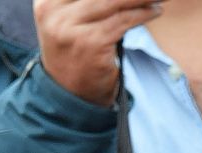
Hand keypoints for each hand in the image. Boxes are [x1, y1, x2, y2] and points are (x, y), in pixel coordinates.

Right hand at [34, 0, 161, 106]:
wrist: (69, 94)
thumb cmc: (74, 51)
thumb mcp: (70, 18)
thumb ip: (88, 1)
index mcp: (46, 2)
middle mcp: (54, 12)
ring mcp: (71, 28)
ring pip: (116, 1)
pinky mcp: (91, 43)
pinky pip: (124, 20)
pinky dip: (144, 13)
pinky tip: (154, 11)